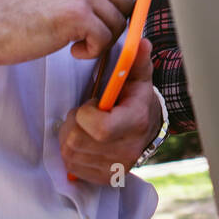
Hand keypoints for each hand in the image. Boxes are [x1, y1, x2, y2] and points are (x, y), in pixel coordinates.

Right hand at [0, 0, 134, 64]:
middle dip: (113, 24)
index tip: (108, 18)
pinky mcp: (78, 15)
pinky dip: (92, 51)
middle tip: (90, 35)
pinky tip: (73, 50)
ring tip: (78, 43)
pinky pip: (105, 39)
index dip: (121, 2)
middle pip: (126, 1)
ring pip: (118, 22)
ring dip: (102, 40)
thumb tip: (116, 4)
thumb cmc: (20, 12)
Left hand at [60, 38, 161, 184]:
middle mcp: (127, 150)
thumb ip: (136, 59)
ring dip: (70, 137)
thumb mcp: (138, 77)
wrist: (149, 129)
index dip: (85, 115)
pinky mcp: (106, 178)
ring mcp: (116, 167)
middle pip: (78, 141)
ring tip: (84, 127)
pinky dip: (72, 153)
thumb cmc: (137, 99)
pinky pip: (73, 167)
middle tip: (83, 114)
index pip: (100, 128)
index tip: (90, 105)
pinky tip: (85, 141)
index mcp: (135, 122)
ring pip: (71, 154)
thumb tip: (141, 41)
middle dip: (72, 124)